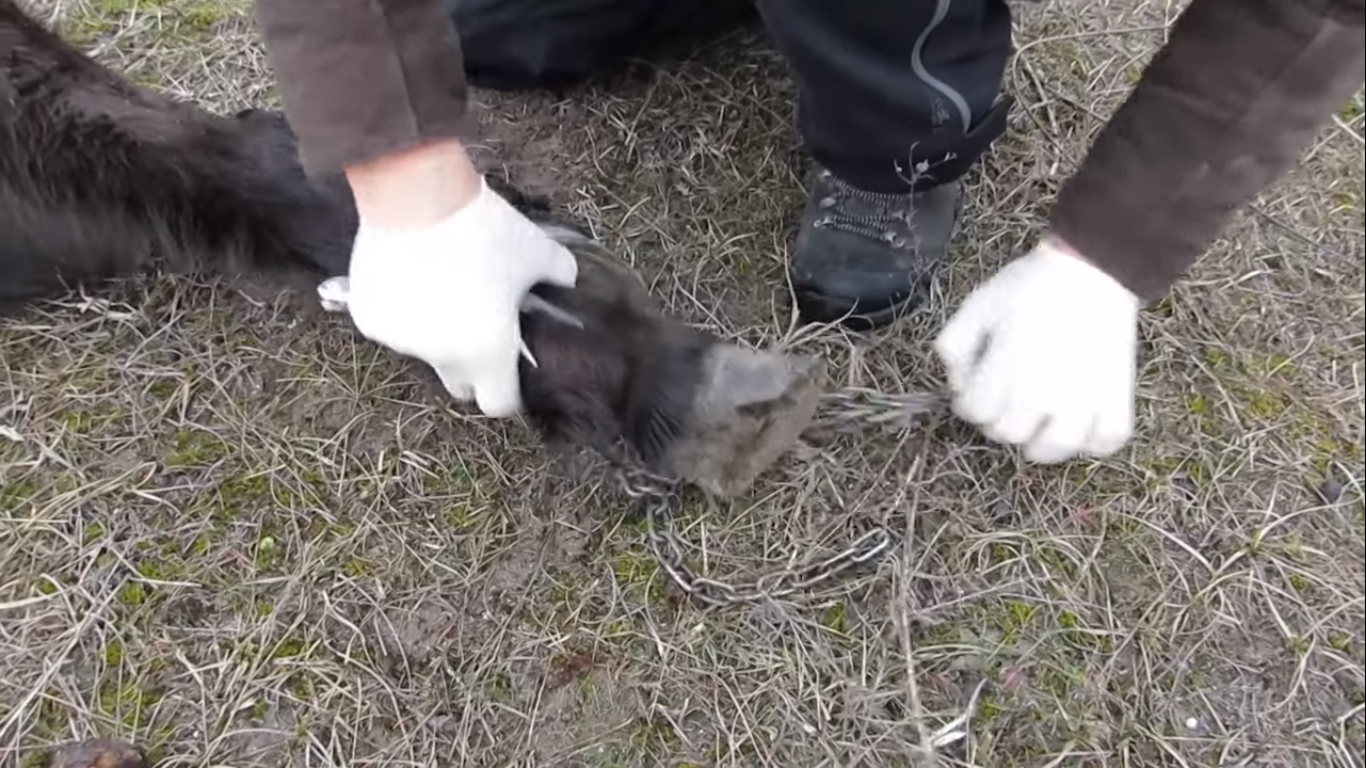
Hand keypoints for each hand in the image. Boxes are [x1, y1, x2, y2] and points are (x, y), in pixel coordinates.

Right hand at [342, 173, 577, 416]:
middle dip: (473, 363)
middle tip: (480, 321)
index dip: (509, 389)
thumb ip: (559, 277)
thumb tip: (566, 283)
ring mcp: (400, 341)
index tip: (512, 367)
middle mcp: (441, 357)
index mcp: (487, 353)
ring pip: (425, 350)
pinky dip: (402, 311)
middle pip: (460, 382)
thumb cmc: (481, 228)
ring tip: (443, 283)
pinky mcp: (369, 318)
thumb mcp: (535, 251)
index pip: (499, 403)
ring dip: (435, 332)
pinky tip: (412, 275)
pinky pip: (393, 327)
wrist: (416, 194)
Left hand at [931, 237, 1139, 462]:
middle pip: (1008, 433)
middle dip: (1001, 417)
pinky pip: (1104, 442)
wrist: (1091, 270)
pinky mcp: (1117, 400)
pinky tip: (1081, 424)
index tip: (979, 385)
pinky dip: (1091, 441)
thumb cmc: (1029, 286)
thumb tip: (957, 384)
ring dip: (1041, 442)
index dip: (970, 400)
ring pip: (1054, 450)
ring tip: (1040, 424)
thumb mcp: (976, 306)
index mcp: (1004, 373)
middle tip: (1009, 397)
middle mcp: (1041, 396)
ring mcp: (1082, 403)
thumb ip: (953, 347)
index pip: (975, 412)